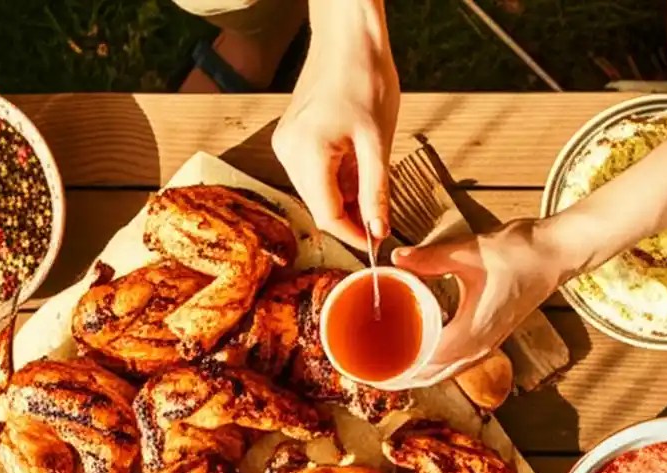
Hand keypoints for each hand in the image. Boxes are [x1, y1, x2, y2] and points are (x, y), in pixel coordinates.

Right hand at [273, 1, 398, 250]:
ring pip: (316, 190)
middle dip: (350, 215)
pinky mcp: (290, 137)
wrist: (348, 37)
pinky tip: (356, 162)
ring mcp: (285, 144)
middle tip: (381, 213)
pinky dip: (336, 176)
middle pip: (318, 205)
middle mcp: (287, 152)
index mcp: (307, 154)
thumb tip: (378, 231)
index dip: (353, 234)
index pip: (326, 215)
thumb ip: (376, 192)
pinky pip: (312, 171)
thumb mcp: (378, 142)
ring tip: (371, 178)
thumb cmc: (365, 78)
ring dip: (344, 195)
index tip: (377, 241)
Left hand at [391, 217, 585, 387]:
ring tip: (394, 371)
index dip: (400, 368)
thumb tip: (396, 259)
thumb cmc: (519, 252)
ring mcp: (490, 343)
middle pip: (437, 374)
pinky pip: (461, 361)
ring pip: (450, 371)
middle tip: (375, 375)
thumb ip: (430, 258)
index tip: (375, 369)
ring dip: (423, 374)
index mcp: (474, 330)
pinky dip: (440, 364)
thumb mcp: (470, 252)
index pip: (429, 361)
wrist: (556, 253)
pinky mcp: (494, 336)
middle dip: (406, 377)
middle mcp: (482, 344)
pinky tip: (425, 355)